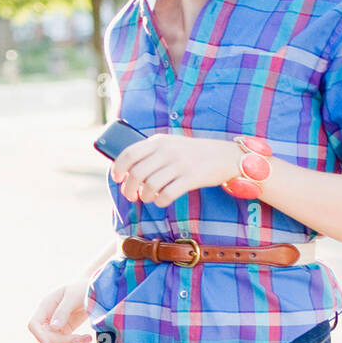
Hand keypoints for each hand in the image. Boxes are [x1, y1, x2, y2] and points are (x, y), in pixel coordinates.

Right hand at [27, 278, 93, 342]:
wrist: (94, 290)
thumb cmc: (82, 288)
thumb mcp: (73, 296)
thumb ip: (63, 311)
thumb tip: (53, 327)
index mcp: (46, 306)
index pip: (34, 324)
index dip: (38, 335)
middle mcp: (48, 318)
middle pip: (47, 338)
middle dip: (65, 342)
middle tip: (84, 338)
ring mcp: (56, 327)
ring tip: (88, 338)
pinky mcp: (65, 333)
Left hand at [110, 134, 238, 206]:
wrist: (225, 155)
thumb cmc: (193, 154)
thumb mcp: (171, 145)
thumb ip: (152, 153)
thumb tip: (128, 171)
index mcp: (159, 140)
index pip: (130, 153)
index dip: (118, 168)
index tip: (116, 178)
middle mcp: (167, 151)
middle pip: (137, 173)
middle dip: (129, 189)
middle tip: (132, 196)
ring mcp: (180, 164)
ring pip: (150, 186)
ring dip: (145, 197)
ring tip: (148, 198)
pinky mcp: (191, 178)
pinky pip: (167, 194)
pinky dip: (160, 201)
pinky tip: (161, 201)